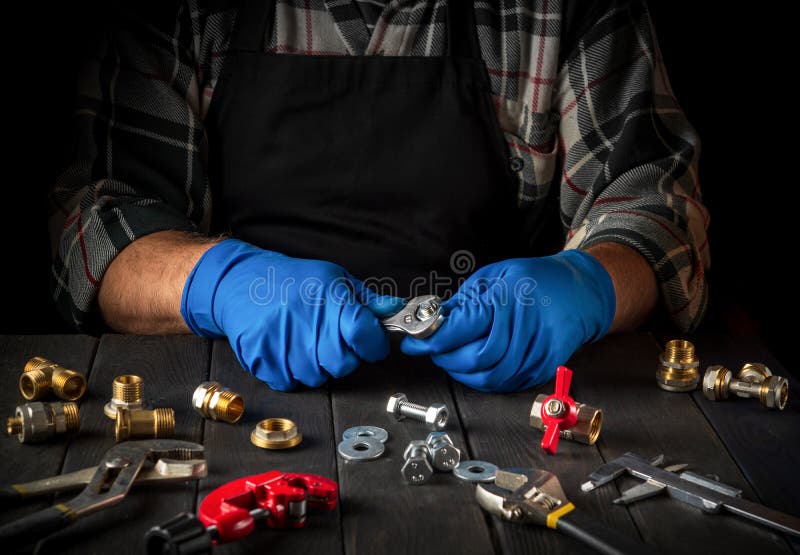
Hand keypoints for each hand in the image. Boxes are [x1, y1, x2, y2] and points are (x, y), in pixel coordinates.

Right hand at [180, 239, 404, 389]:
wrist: (239, 281)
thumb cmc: (291, 280)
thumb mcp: (333, 278)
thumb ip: (367, 300)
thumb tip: (397, 309)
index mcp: (329, 298)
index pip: (364, 333)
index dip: (374, 344)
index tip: (370, 343)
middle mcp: (305, 320)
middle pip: (343, 364)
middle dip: (345, 358)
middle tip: (333, 342)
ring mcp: (281, 341)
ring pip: (317, 377)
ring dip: (317, 367)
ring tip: (306, 343)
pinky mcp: (260, 357)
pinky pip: (289, 382)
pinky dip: (291, 373)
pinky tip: (287, 351)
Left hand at [401, 250, 615, 391]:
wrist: (582, 292)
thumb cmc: (537, 279)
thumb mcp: (495, 276)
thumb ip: (464, 300)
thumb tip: (433, 320)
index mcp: (509, 298)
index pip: (462, 328)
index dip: (431, 340)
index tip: (412, 342)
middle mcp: (525, 326)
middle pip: (475, 359)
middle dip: (445, 359)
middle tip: (432, 350)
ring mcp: (538, 349)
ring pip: (491, 377)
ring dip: (462, 373)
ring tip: (451, 358)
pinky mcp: (545, 365)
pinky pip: (508, 383)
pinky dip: (484, 380)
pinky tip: (475, 367)